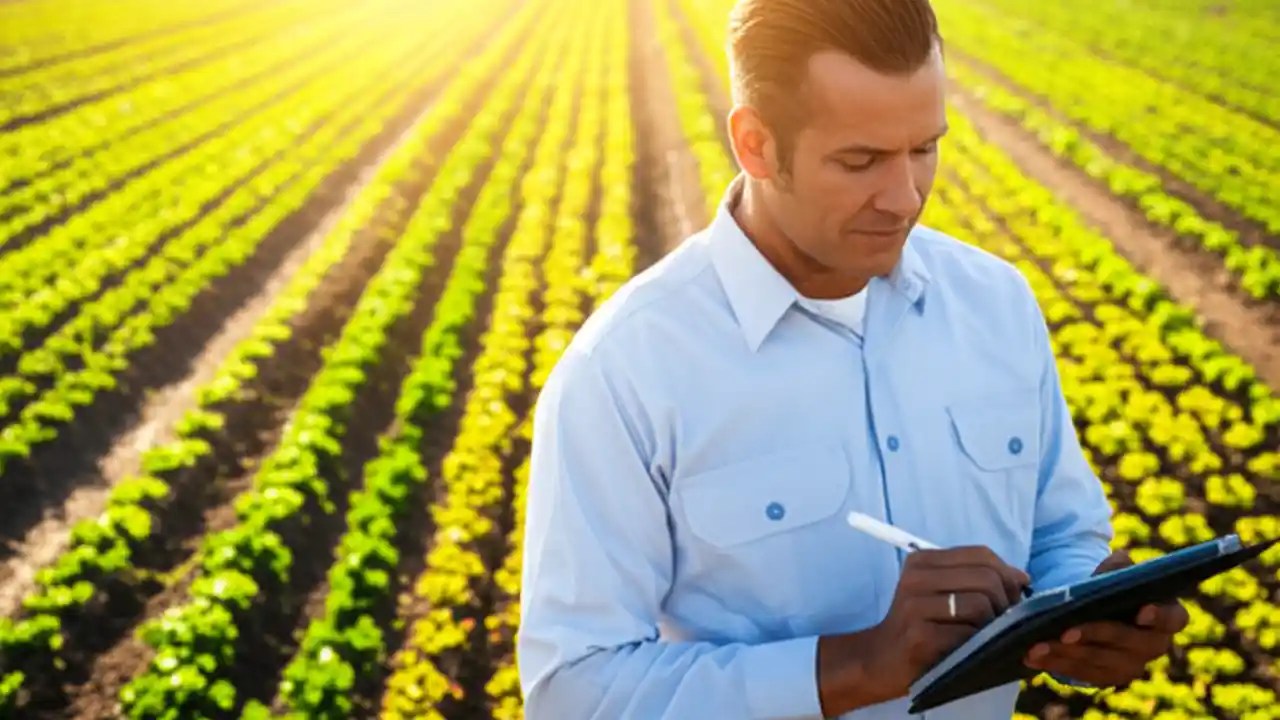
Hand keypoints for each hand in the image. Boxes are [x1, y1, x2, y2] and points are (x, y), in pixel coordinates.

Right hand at [861, 546, 1030, 702]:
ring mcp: (915, 606)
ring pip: (981, 604)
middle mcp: (915, 577)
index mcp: (922, 561)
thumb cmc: (918, 626)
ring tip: (987, 635)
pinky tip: (973, 649)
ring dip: (995, 625)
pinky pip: (969, 633)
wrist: (880, 660)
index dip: (1007, 573)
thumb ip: (975, 579)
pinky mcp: (920, 636)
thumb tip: (1022, 578)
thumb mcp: (939, 592)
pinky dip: (980, 643)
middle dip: (1007, 601)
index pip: (980, 554)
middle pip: (986, 577)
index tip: (1014, 595)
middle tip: (1004, 620)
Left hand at [1023, 550, 1189, 686]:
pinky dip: (1056, 664)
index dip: (1160, 616)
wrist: (1097, 613)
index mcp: (1167, 616)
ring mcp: (1132, 666)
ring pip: (1099, 661)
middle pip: (1127, 642)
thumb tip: (1119, 560)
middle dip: (1095, 635)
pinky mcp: (1107, 677)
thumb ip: (1119, 567)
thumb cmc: (1112, 589)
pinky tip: (1033, 656)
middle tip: (1065, 631)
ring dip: (1066, 653)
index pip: (1173, 618)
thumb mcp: (1116, 573)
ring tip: (1036, 645)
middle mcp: (1154, 645)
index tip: (1141, 611)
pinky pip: (1081, 673)